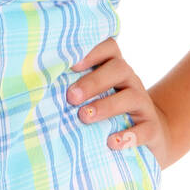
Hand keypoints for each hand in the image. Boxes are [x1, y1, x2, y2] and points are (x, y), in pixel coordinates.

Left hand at [68, 38, 172, 168]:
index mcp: (115, 69)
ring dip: (106, 106)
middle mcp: (131, 82)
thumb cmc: (109, 112)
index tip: (70, 64)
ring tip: (84, 117)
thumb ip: (75, 89)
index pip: (109, 47)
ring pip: (131, 96)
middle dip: (93, 81)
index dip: (91, 51)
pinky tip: (112, 142)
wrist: (150, 136)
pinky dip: (128, 136)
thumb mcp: (94, 97)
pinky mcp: (153, 129)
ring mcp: (144, 104)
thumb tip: (37, 88)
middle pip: (119, 68)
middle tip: (70, 97)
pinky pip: (145, 129)